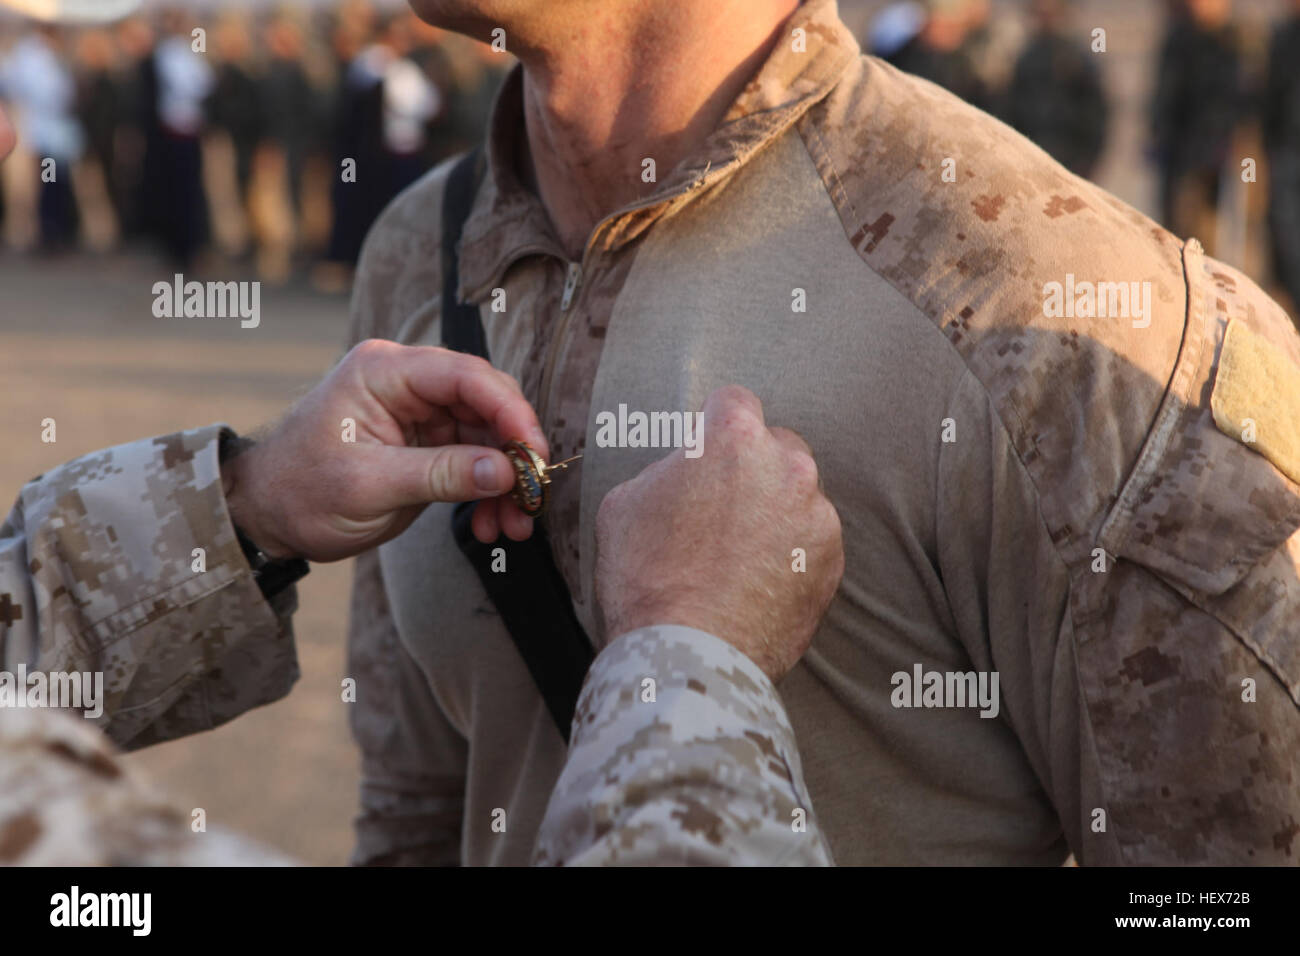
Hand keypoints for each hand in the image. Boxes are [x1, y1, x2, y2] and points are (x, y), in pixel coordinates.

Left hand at [222, 339, 549, 560]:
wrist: (267, 515)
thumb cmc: (300, 492)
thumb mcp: (370, 487)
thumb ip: (441, 474)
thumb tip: (507, 471)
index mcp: (384, 372)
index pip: (465, 376)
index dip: (509, 411)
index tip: (534, 453)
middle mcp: (407, 382)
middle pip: (486, 402)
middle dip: (514, 451)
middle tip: (533, 494)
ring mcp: (420, 411)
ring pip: (488, 435)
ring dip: (506, 480)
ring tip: (515, 525)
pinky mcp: (428, 442)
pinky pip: (475, 459)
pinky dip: (489, 492)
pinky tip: (493, 524)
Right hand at [594, 385, 843, 681]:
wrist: (687, 655)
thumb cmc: (645, 578)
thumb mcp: (625, 503)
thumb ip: (668, 470)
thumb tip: (684, 472)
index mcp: (733, 437)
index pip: (733, 402)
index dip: (713, 428)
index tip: (704, 454)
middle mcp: (787, 465)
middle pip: (775, 448)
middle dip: (751, 470)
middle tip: (718, 513)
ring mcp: (816, 514)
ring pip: (797, 497)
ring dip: (773, 515)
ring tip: (735, 560)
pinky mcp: (832, 562)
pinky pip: (811, 543)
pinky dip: (790, 557)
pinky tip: (756, 585)